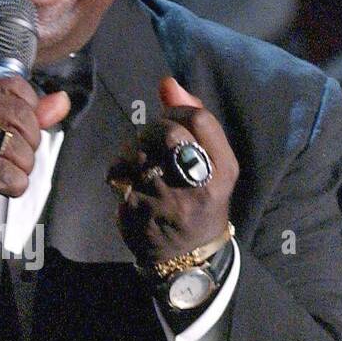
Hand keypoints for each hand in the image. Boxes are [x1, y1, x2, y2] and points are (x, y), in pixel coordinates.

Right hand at [0, 65, 69, 227]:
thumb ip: (25, 111)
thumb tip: (61, 101)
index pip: (18, 86)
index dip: (25, 116)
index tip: (7, 134)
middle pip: (23, 117)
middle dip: (26, 145)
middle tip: (5, 158)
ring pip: (19, 145)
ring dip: (19, 168)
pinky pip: (8, 173)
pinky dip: (12, 185)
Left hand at [107, 76, 238, 264]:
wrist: (188, 257)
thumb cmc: (199, 199)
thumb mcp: (212, 164)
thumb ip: (194, 122)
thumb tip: (168, 83)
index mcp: (223, 171)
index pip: (199, 119)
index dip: (177, 111)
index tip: (170, 121)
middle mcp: (200, 186)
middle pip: (167, 133)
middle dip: (150, 130)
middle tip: (146, 141)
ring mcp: (169, 202)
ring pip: (139, 154)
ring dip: (130, 152)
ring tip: (135, 163)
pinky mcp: (140, 214)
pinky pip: (120, 178)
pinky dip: (118, 176)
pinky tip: (127, 185)